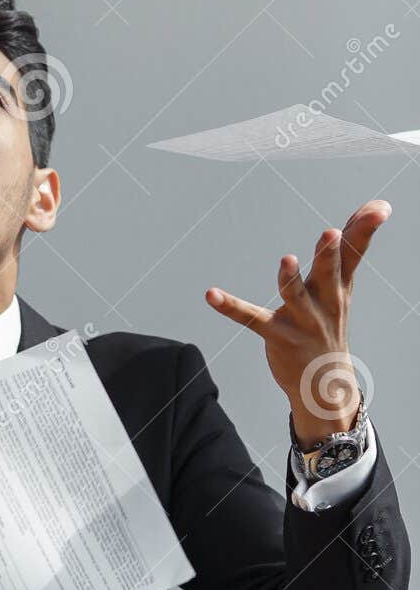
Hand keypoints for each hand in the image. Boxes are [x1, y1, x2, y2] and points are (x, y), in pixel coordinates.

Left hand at [204, 199, 390, 450]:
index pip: (354, 253)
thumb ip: (351, 245)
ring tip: (286, 260)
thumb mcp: (343, 284)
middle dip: (330, 253)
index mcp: (340, 286)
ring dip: (290, 278)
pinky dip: (230, 306)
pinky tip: (211, 294)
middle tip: (331, 232)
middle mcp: (325, 301)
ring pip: (295, 295)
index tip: (379, 208)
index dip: (364, 229)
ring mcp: (302, 320)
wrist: (325, 385)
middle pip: (329, 272)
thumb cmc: (330, 323)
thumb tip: (378, 204)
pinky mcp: (277, 335)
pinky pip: (251, 318)